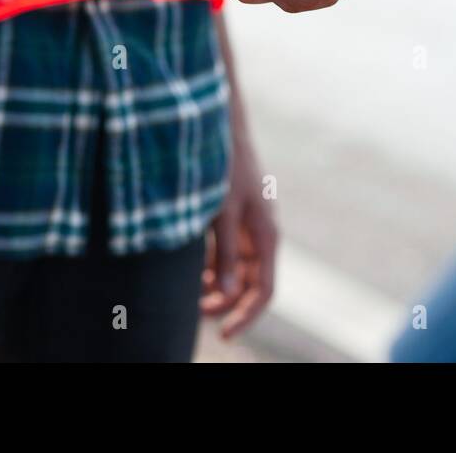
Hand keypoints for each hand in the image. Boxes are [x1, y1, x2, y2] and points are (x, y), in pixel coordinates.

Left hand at [203, 18, 275, 338]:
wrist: (218, 122)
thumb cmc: (222, 164)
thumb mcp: (220, 210)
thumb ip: (225, 252)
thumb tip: (228, 292)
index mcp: (266, 234)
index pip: (264, 290)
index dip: (246, 316)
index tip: (223, 333)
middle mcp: (261, 233)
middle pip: (250, 283)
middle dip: (226, 302)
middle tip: (196, 312)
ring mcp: (247, 224)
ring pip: (236, 269)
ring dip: (216, 285)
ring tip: (189, 293)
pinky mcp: (232, 215)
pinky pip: (225, 251)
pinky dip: (210, 264)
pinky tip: (189, 269)